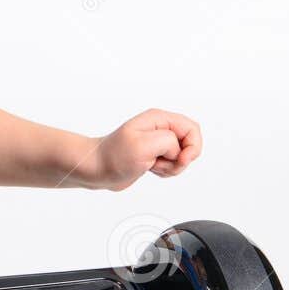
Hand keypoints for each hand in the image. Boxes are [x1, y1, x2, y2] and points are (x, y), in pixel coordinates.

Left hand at [84, 109, 202, 189]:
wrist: (96, 169)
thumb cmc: (113, 156)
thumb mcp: (144, 145)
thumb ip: (169, 141)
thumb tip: (178, 150)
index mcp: (159, 119)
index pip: (192, 129)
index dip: (192, 147)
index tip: (180, 160)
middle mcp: (160, 128)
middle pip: (189, 143)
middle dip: (182, 159)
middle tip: (162, 164)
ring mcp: (157, 142)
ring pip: (182, 156)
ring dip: (172, 167)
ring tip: (152, 166)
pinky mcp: (154, 155)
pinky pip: (173, 164)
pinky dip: (166, 171)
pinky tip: (150, 169)